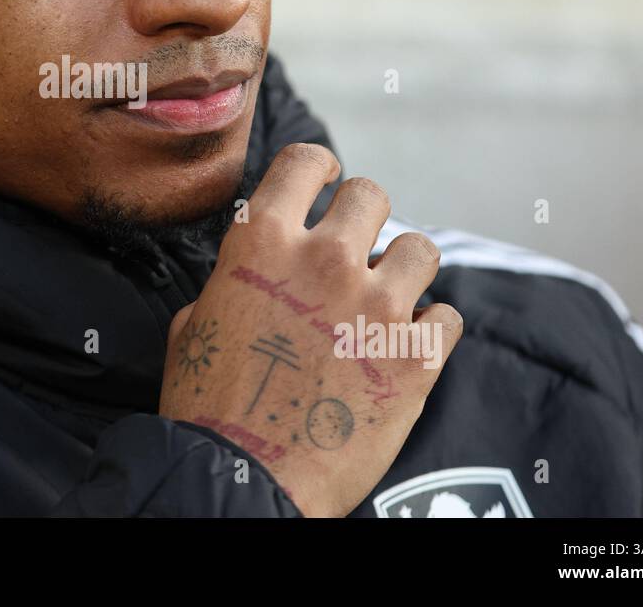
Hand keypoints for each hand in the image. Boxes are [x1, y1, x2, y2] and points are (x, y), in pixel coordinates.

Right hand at [159, 143, 462, 515]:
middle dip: (363, 218)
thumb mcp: (193, 327)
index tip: (326, 181)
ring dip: (402, 271)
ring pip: (420, 248)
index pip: (305, 160)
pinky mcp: (415, 358)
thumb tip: (252, 277)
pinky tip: (407, 348)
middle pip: (371, 195)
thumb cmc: (207, 409)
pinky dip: (431, 330)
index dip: (320, 167)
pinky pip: (449, 316)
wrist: (243, 482)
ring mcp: (376, 307)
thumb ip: (230, 284)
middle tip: (353, 252)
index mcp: (262, 243)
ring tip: (385, 301)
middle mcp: (324, 260)